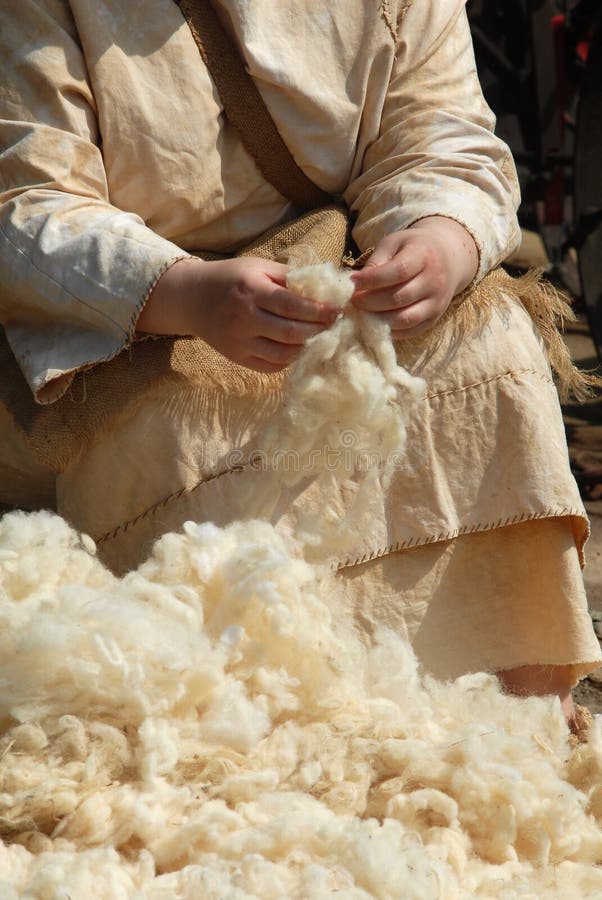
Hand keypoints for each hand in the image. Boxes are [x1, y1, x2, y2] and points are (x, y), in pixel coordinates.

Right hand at [136, 256, 337, 371]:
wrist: (192, 298)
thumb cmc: (231, 278)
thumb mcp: (258, 267)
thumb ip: (289, 277)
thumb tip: (324, 287)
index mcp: (251, 291)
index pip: (292, 306)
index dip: (319, 310)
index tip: (338, 310)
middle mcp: (244, 319)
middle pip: (291, 333)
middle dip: (319, 330)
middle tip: (335, 325)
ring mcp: (239, 342)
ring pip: (284, 354)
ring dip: (307, 347)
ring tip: (320, 337)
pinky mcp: (237, 357)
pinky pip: (271, 366)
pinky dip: (290, 359)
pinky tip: (298, 347)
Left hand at [350, 216, 478, 338]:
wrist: (448, 258)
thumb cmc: (413, 249)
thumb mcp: (394, 244)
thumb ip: (376, 262)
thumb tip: (354, 285)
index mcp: (424, 255)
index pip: (398, 271)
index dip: (372, 280)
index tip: (351, 283)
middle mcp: (434, 280)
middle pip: (399, 298)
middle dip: (370, 302)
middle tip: (353, 301)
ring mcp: (437, 302)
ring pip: (405, 319)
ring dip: (378, 320)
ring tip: (362, 313)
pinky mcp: (434, 318)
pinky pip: (410, 331)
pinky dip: (390, 330)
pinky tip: (376, 322)